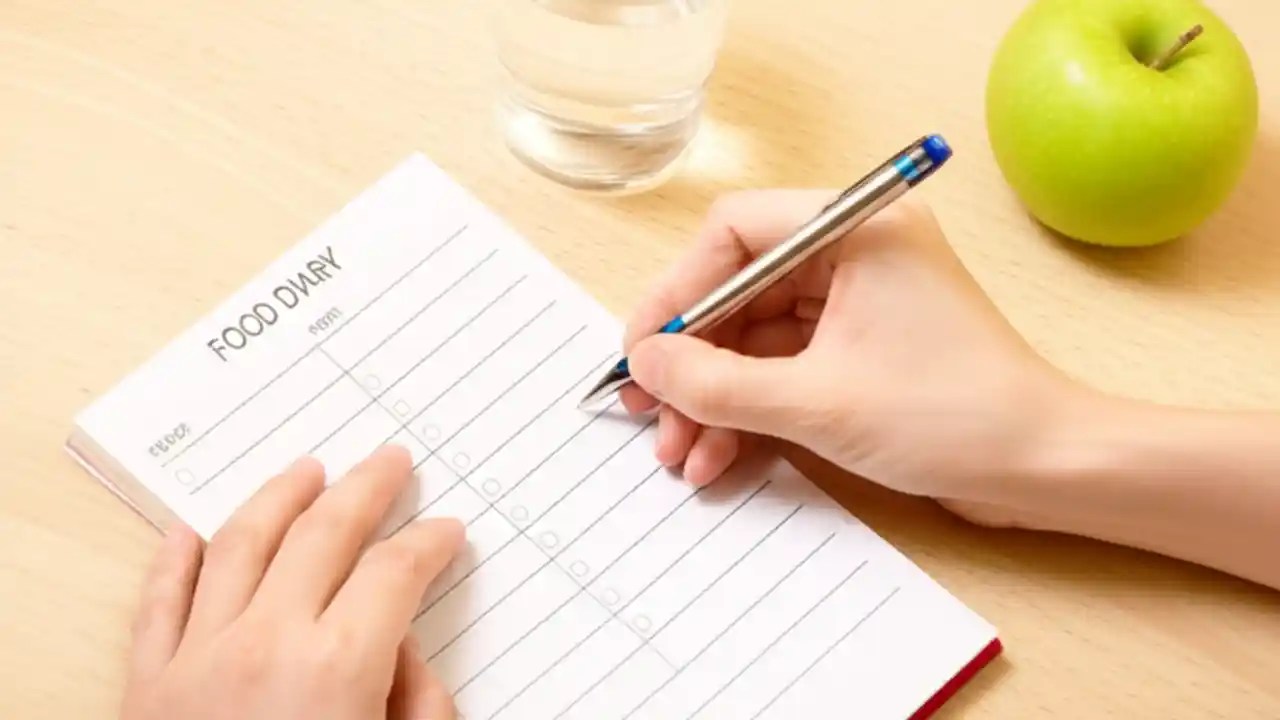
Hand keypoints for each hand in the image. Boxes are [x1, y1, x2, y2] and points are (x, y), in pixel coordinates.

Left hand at [122, 446, 462, 719]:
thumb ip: (421, 706)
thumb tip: (403, 655)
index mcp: (339, 668)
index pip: (396, 573)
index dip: (429, 543)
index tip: (445, 531)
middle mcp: (266, 644)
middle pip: (323, 534)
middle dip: (365, 489)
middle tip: (388, 461)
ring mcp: (197, 660)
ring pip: (240, 544)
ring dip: (278, 496)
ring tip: (305, 469)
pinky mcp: (146, 689)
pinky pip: (158, 602)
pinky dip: (174, 559)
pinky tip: (189, 531)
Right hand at [621, 190, 1074, 508]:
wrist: (1045, 470)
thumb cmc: (955, 417)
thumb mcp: (817, 403)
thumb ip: (718, 383)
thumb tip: (647, 363)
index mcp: (857, 230)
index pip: (734, 232)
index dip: (678, 290)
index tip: (644, 348)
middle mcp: (855, 254)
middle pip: (738, 290)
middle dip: (692, 361)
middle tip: (650, 411)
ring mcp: (858, 304)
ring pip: (755, 338)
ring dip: (713, 397)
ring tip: (681, 453)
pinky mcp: (860, 349)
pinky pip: (783, 367)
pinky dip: (749, 409)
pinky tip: (718, 457)